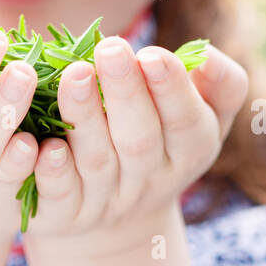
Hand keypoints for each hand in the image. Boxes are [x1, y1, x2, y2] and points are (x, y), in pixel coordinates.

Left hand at [22, 37, 248, 258]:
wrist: (118, 216)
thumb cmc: (161, 137)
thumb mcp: (204, 114)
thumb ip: (221, 84)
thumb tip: (208, 59)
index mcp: (188, 152)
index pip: (186, 122)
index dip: (171, 89)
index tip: (152, 54)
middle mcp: (148, 181)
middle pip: (140, 141)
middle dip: (125, 92)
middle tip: (111, 49)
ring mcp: (105, 202)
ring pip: (97, 161)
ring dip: (85, 117)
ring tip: (74, 74)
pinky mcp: (64, 215)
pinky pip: (59, 196)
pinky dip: (52, 171)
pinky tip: (45, 142)